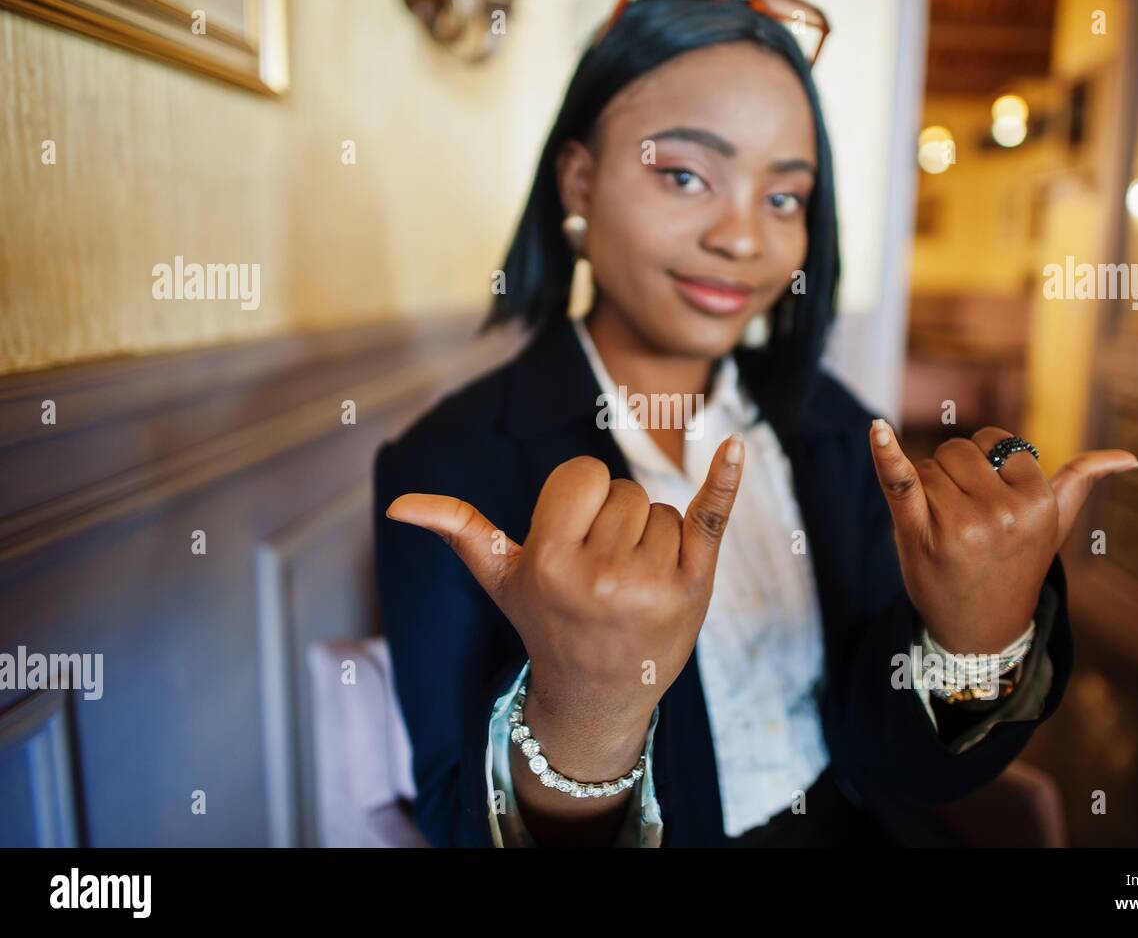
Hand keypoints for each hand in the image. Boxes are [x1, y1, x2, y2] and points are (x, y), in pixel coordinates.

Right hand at [385, 434, 745, 775]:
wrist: (600, 694)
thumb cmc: (547, 623)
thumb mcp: (501, 579)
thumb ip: (460, 530)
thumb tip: (397, 505)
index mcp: (547, 560)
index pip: (583, 475)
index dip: (581, 500)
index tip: (574, 539)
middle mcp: (597, 573)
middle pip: (626, 493)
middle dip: (618, 523)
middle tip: (605, 574)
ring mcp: (648, 583)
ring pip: (662, 511)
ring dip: (654, 538)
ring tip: (634, 584)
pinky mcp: (692, 590)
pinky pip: (711, 518)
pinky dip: (725, 484)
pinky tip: (733, 450)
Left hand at [869, 421, 1137, 654]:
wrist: (980, 630)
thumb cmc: (1016, 567)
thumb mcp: (1053, 527)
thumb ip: (1080, 482)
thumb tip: (1130, 456)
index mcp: (1037, 503)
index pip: (995, 443)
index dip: (986, 465)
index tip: (992, 499)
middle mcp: (1001, 513)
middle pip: (956, 451)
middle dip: (954, 476)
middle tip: (965, 520)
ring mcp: (959, 526)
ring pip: (926, 468)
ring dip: (926, 490)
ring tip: (944, 529)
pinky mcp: (917, 535)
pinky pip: (900, 483)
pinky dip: (885, 456)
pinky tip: (876, 430)